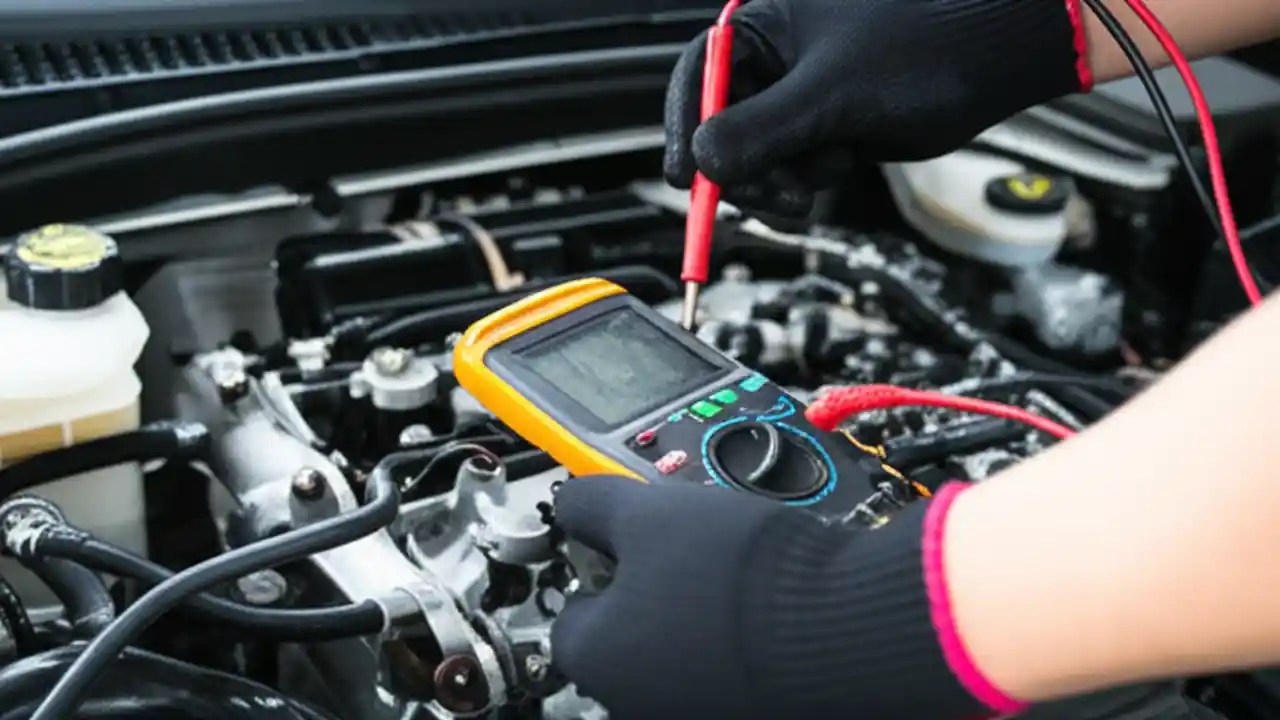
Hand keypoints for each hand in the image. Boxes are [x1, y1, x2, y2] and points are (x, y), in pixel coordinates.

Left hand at [549, 476, 1000, 718]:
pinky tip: (770, 616)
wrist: (849, 623)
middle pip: (630, 640)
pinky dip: (744, 651)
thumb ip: (593, 504)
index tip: (631, 542)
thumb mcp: (650, 511)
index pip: (574, 612)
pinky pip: (732, 677)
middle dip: (656, 595)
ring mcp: (699, 716)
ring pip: (684, 658)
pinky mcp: (755, 716)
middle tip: (692, 553)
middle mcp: (639, 704)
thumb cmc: (747, 579)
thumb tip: (573, 500)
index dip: (604, 565)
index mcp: (599, 660)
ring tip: (740, 579)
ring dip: (701, 623)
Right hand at [664, 0, 1092, 217]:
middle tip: (776, 198)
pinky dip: (807, 179)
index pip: (695, 77)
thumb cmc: (923, 51)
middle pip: (720, 128)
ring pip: (755, 158)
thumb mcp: (830, 95)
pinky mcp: (824, 127)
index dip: (682, 128)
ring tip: (824, 173)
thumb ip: (759, 129)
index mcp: (761, 27)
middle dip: (744, 170)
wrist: (994, 62)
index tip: (682, 178)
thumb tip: (701, 164)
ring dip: (780, 180)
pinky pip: (790, 168)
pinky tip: (842, 163)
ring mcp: (798, 97)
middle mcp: (774, 60)